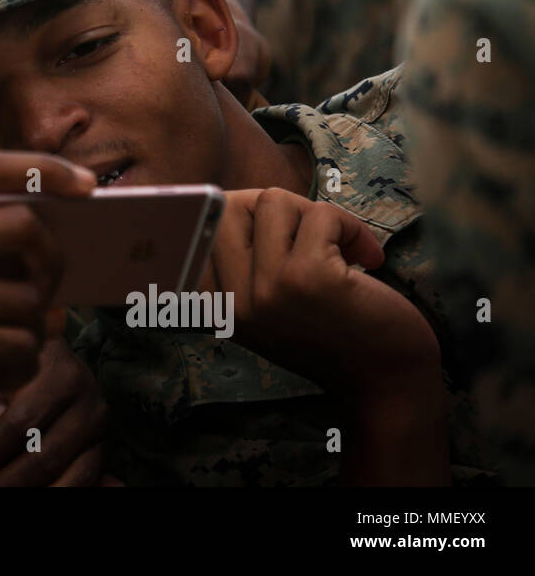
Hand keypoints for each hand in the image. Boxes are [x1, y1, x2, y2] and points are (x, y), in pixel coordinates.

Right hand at [0, 150, 94, 457]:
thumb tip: (34, 263)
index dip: (41, 168)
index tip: (84, 184)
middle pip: (22, 225)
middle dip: (52, 259)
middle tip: (48, 288)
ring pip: (27, 300)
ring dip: (34, 331)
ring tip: (14, 348)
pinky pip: (18, 346)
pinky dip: (23, 365)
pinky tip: (5, 376)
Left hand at [0, 336, 104, 485]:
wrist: (66, 362)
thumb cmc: (26, 366)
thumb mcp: (7, 369)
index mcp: (60, 376)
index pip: (18, 425)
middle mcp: (89, 404)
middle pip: (43, 459)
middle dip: (3, 484)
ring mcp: (102, 431)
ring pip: (71, 479)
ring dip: (30, 494)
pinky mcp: (105, 452)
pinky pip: (86, 482)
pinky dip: (56, 492)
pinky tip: (29, 495)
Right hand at [199, 188, 438, 394]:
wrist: (385, 384)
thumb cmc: (333, 337)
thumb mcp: (268, 310)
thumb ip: (244, 266)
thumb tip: (239, 200)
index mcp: (217, 307)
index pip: (200, 229)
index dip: (243, 213)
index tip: (281, 233)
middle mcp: (232, 299)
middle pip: (230, 206)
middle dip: (278, 207)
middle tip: (313, 234)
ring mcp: (267, 288)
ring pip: (274, 202)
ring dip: (316, 215)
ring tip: (341, 248)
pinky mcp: (308, 277)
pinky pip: (321, 215)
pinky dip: (351, 227)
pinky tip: (368, 258)